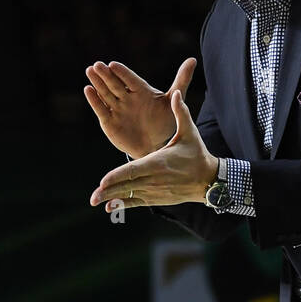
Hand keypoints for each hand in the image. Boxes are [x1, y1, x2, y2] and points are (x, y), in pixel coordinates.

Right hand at [84, 57, 196, 157]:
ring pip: (106, 93)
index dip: (122, 73)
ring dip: (98, 83)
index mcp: (141, 90)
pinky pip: (101, 109)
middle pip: (115, 84)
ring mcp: (117, 108)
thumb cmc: (164, 122)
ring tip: (90, 71)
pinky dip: (94, 100)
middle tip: (98, 65)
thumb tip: (193, 59)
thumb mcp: (173, 100)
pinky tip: (88, 90)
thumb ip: (182, 80)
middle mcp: (127, 97)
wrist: (154, 145)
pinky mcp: (109, 121)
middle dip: (106, 75)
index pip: (130, 79)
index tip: (113, 64)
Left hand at [90, 88, 217, 209]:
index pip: (135, 171)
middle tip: (92, 197)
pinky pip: (136, 203)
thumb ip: (181, 113)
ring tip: (94, 201)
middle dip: (109, 191)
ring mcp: (155, 191)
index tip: (103, 181)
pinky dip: (122, 205)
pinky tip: (108, 208)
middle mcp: (155, 179)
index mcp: (159, 163)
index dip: (118, 177)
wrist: (208, 180)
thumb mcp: (190, 132)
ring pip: (130, 195)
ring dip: (111, 198)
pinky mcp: (156, 199)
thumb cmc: (197, 154)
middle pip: (128, 186)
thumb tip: (176, 93)